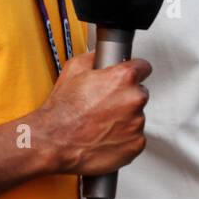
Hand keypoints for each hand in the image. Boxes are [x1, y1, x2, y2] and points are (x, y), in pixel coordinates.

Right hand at [33, 51, 150, 175]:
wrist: (54, 141)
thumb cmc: (63, 110)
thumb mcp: (73, 69)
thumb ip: (94, 57)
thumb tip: (100, 55)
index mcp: (123, 78)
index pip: (143, 67)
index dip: (134, 71)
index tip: (128, 78)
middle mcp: (134, 99)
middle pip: (139, 93)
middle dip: (126, 97)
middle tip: (105, 104)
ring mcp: (136, 123)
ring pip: (137, 116)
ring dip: (125, 118)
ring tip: (102, 122)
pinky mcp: (136, 144)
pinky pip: (135, 137)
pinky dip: (124, 138)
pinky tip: (106, 136)